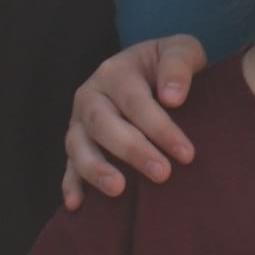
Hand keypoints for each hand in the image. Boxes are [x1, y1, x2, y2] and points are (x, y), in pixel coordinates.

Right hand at [60, 33, 206, 208]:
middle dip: (133, 151)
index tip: (187, 153)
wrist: (150, 68)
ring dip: (96, 169)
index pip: (136, 102)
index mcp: (116, 71)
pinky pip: (67, 165)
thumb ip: (179, 66)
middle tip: (163, 174)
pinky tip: (76, 204)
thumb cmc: (169, 64)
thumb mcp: (181, 50)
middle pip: (103, 124)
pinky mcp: (76, 143)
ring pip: (78, 145)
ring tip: (119, 190)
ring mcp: (78, 121)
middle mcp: (91, 95)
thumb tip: (172, 98)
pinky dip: (70, 184)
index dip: (160, 128)